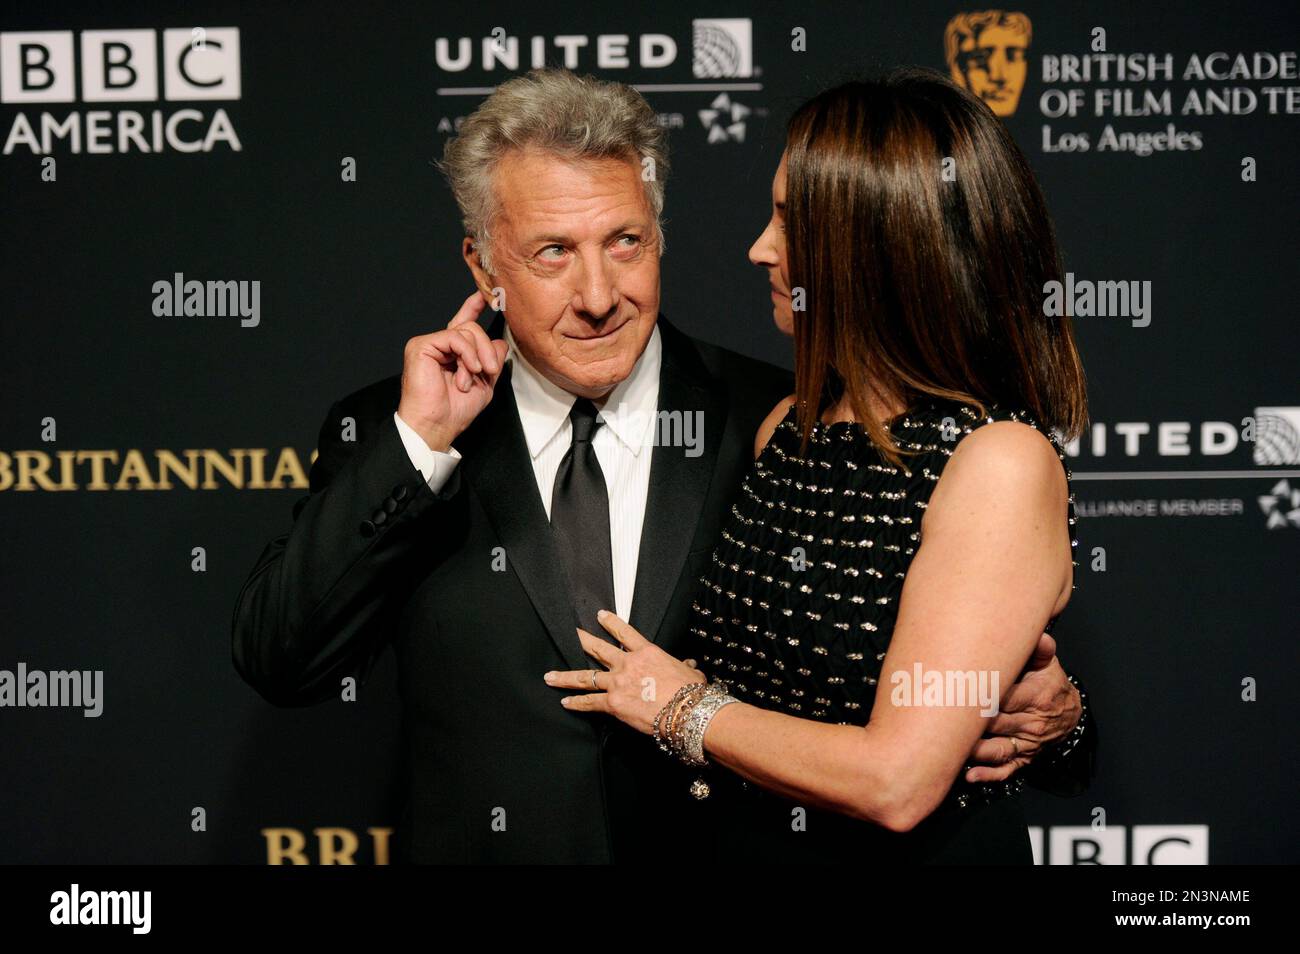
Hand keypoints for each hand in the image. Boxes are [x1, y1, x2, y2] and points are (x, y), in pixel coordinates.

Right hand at [396, 291, 508, 450]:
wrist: (436, 425)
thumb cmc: (454, 411)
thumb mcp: (484, 384)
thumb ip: (491, 361)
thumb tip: (499, 342)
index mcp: (452, 353)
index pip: (464, 324)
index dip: (474, 307)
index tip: (486, 295)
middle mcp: (440, 345)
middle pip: (472, 328)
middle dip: (487, 348)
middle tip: (490, 371)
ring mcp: (430, 344)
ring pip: (466, 330)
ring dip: (478, 355)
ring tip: (475, 376)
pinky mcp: (422, 345)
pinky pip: (454, 336)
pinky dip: (467, 353)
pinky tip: (469, 370)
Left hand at [542, 609, 704, 734]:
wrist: (687, 711)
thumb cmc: (691, 693)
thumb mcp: (690, 673)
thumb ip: (684, 667)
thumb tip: (689, 666)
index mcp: (647, 653)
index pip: (624, 632)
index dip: (610, 622)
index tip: (600, 615)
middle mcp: (628, 664)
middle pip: (597, 648)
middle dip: (581, 640)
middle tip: (569, 633)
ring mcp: (617, 683)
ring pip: (585, 677)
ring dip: (565, 676)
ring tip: (550, 676)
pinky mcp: (613, 703)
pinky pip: (590, 702)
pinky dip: (577, 703)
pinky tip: (565, 703)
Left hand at [964, 632, 1081, 782]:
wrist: (1068, 712)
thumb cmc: (1050, 683)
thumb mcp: (1048, 663)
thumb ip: (1040, 650)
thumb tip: (1040, 636)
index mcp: (1035, 697)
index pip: (1004, 697)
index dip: (980, 695)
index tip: (954, 692)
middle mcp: (1031, 722)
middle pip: (996, 723)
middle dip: (970, 723)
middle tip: (939, 719)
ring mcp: (1027, 743)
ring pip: (999, 749)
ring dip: (976, 751)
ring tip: (952, 749)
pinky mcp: (1024, 758)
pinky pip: (1007, 769)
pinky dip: (989, 774)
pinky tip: (970, 775)